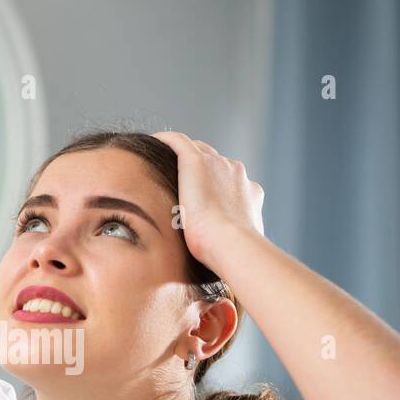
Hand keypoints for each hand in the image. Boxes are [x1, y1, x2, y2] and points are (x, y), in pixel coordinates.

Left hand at [152, 131, 264, 272]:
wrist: (232, 245)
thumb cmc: (232, 255)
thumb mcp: (235, 246)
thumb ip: (228, 242)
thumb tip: (218, 259)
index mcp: (248, 190)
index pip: (228, 180)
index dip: (212, 185)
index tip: (197, 195)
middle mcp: (235, 172)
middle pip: (213, 161)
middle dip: (198, 167)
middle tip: (177, 180)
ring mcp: (217, 164)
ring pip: (196, 149)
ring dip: (181, 154)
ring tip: (161, 163)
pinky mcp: (196, 161)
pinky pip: (177, 141)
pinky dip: (164, 141)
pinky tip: (151, 145)